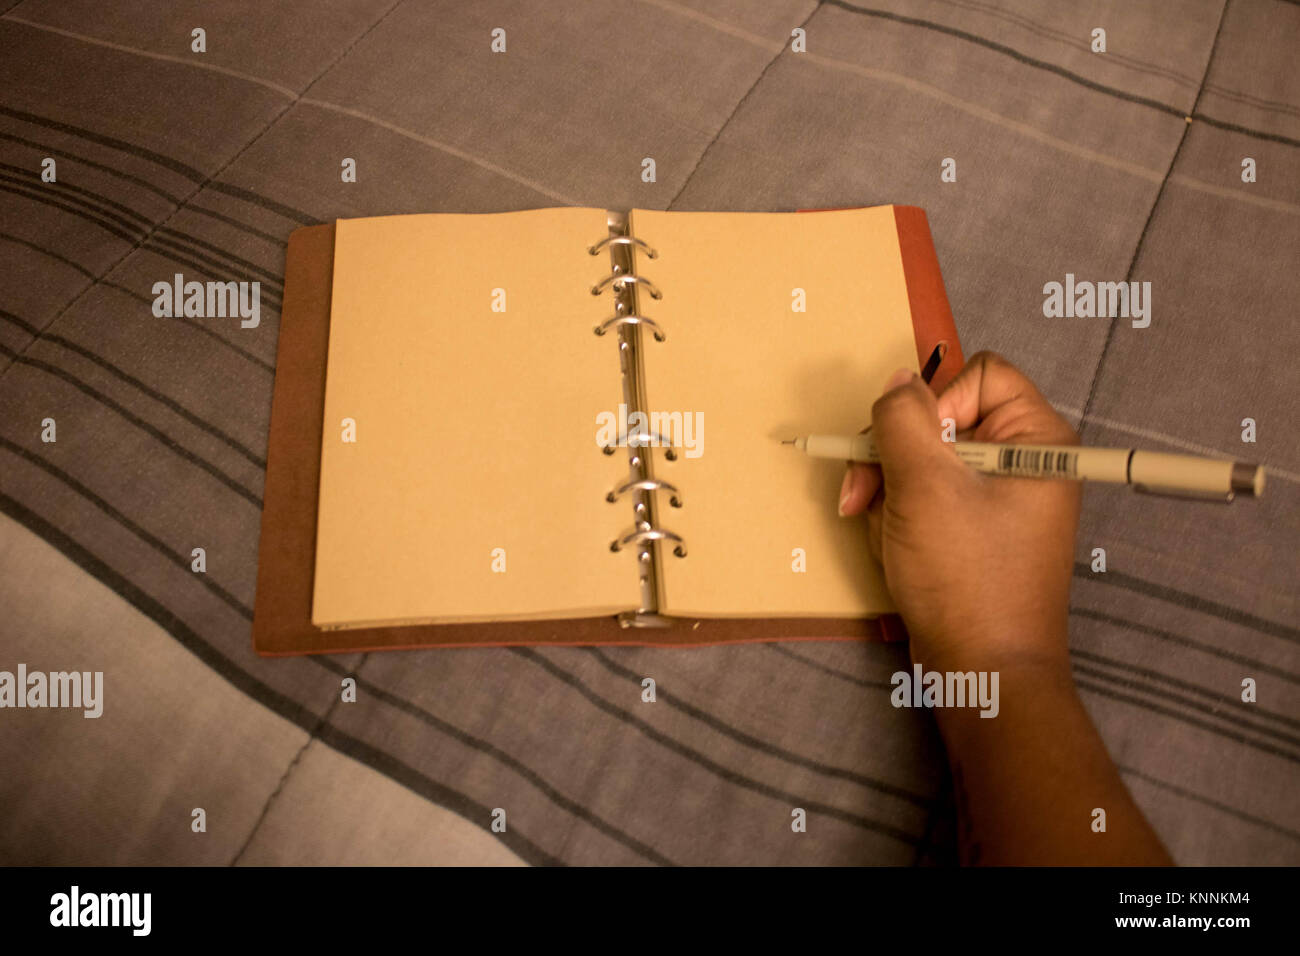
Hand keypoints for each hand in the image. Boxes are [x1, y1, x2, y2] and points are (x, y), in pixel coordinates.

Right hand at [838, 351, 1080, 674]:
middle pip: (943, 417)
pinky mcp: (975, 529)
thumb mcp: (924, 486)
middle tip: (862, 493)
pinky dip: (899, 515)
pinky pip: (926, 497)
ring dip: (890, 489)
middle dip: (895, 453)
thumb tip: (897, 381)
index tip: (910, 449)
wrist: (982, 671)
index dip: (934, 402)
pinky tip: (892, 546)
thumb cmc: (966, 580)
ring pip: (925, 459)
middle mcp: (1024, 461)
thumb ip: (904, 420)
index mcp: (1037, 439)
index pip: (980, 375)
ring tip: (879, 528)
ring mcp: (999, 498)